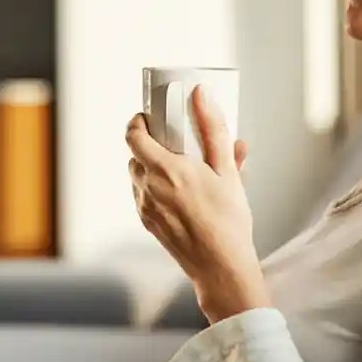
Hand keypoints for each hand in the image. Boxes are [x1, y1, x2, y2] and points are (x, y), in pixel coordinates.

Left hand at [126, 85, 268, 322]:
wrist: (221, 267)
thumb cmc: (228, 221)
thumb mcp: (227, 170)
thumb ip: (213, 128)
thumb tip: (201, 94)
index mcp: (166, 170)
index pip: (133, 135)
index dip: (137, 121)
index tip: (149, 116)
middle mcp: (149, 188)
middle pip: (135, 155)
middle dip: (150, 144)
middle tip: (174, 142)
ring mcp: (145, 208)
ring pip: (138, 176)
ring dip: (152, 167)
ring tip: (183, 170)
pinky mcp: (148, 223)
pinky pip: (143, 196)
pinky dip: (156, 188)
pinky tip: (183, 194)